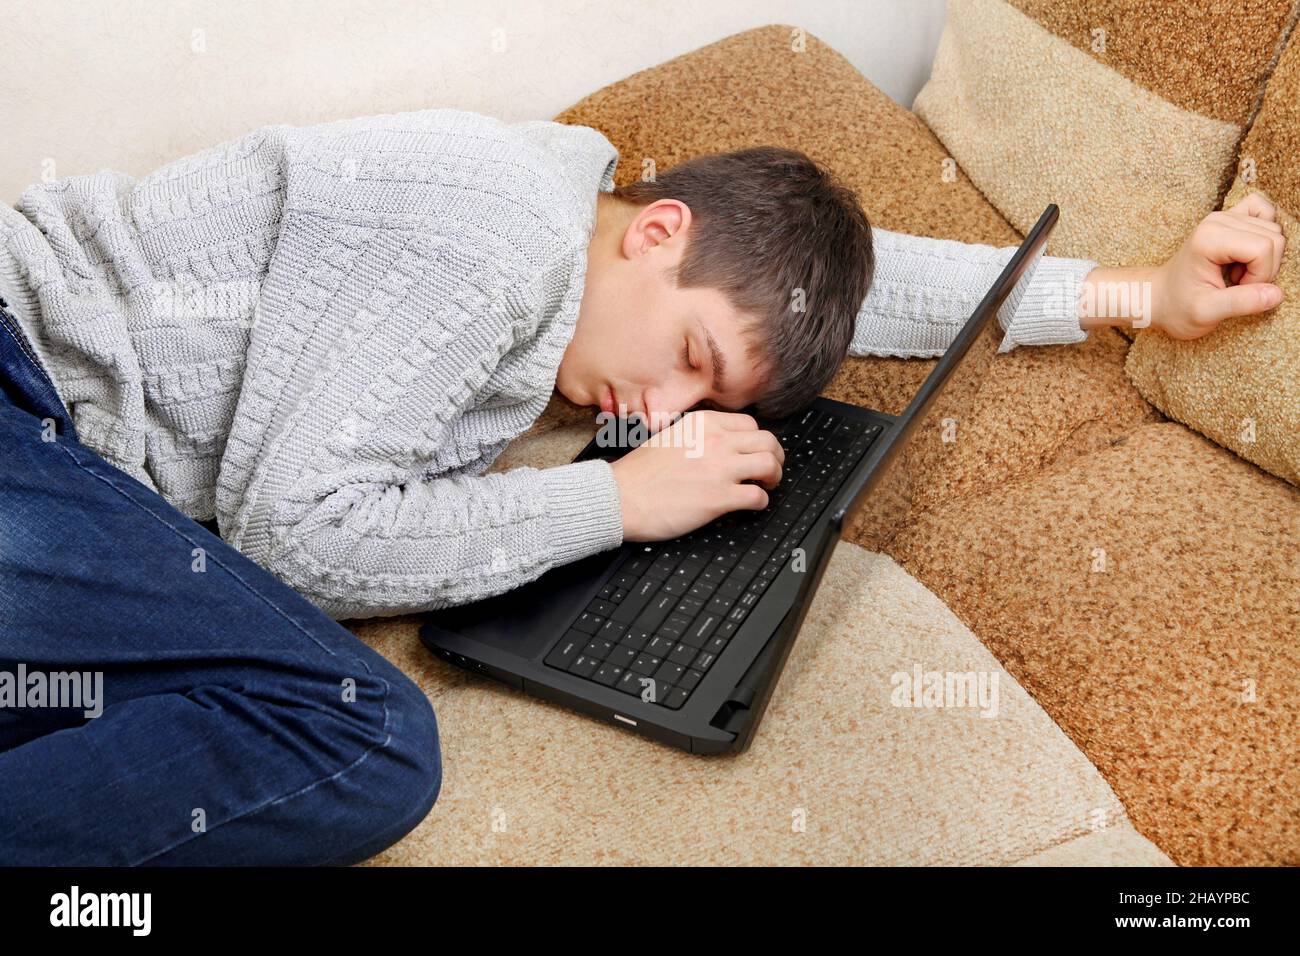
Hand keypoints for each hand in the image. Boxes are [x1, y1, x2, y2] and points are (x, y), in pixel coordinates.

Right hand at [609, 410, 783, 541]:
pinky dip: (761, 503)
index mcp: (704, 424)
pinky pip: (758, 497)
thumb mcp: (669, 436)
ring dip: (774, 478)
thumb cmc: (637, 473)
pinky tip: (751, 505)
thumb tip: (717, 445)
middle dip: (775, 458)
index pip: (750, 425)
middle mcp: (716, 441)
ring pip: (770, 465)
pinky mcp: (719, 497)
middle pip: (768, 442)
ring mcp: (720, 469)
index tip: (754, 452)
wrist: (619, 497)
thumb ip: (696, 437)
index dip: (758, 441)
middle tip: (770, 470)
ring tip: (766, 486)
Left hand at [1080, 192, 1285, 337]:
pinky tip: (1246, 257)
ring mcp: (1225, 216)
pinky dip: (1265, 237)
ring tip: (1235, 274)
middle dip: (1263, 268)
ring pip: (1274, 231)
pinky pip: (1265, 212)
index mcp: (1209, 238)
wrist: (1160, 298)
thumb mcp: (1206, 313)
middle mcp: (1218, 220)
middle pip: (1273, 238)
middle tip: (1236, 284)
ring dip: (1263, 259)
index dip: (1260, 276)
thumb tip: (1276, 294)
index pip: (1264, 248)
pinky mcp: (1231, 218)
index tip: (1237, 291)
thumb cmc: (1178, 307)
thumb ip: (1241, 303)